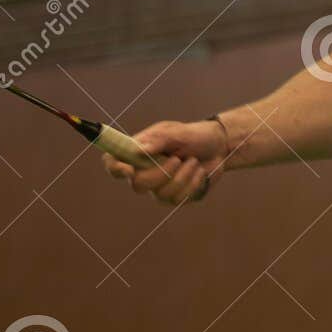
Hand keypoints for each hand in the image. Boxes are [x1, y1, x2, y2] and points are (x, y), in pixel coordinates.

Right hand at [102, 118, 226, 205]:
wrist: (218, 147)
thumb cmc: (193, 135)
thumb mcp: (178, 132)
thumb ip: (159, 139)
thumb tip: (138, 149)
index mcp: (138, 152)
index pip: (113, 162)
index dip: (115, 168)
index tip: (128, 170)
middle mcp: (144, 172)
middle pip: (137, 185)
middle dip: (161, 173)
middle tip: (178, 159)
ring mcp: (158, 187)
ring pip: (160, 194)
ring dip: (182, 176)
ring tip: (194, 161)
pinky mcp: (175, 197)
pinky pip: (178, 199)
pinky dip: (192, 183)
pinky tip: (199, 172)